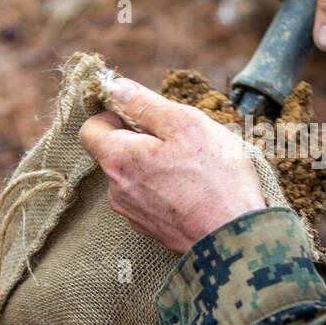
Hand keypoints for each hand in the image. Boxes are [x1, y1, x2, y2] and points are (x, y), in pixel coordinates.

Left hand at [78, 77, 267, 252]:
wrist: (235, 237)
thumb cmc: (215, 177)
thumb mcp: (184, 124)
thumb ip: (145, 104)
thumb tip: (116, 87)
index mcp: (118, 159)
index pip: (90, 129)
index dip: (113, 115)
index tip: (143, 115)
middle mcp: (116, 189)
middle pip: (115, 152)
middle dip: (141, 140)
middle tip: (180, 141)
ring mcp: (132, 214)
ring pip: (134, 176)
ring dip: (156, 166)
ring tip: (194, 168)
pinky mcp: (151, 230)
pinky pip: (150, 199)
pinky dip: (166, 190)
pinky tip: (195, 190)